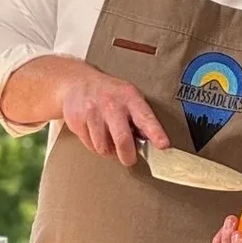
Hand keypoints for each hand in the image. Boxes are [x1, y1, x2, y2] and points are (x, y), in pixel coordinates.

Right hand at [52, 58, 169, 165]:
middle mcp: (111, 105)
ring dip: (110, 151)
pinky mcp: (77, 122)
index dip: (156, 133)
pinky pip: (90, 145)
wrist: (77, 82)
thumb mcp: (130, 96)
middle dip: (127, 155)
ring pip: (103, 147)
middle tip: (130, 160)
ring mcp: (93, 113)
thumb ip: (140, 116)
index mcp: (130, 97)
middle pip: (122, 139)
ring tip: (111, 142)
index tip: (164, 145)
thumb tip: (150, 140)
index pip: (146, 118)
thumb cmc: (109, 92)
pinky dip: (97, 147)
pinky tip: (98, 136)